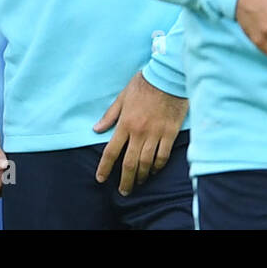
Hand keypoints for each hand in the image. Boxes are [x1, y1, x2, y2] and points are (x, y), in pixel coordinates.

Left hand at [94, 71, 187, 195]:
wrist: (168, 76)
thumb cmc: (144, 84)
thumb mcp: (122, 96)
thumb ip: (110, 115)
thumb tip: (96, 129)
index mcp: (125, 123)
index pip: (111, 151)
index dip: (104, 167)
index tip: (100, 178)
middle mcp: (138, 132)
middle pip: (129, 163)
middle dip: (125, 180)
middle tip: (123, 191)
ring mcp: (155, 134)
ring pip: (146, 163)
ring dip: (141, 176)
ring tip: (138, 183)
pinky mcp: (170, 133)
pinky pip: (163, 156)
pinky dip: (157, 166)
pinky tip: (154, 170)